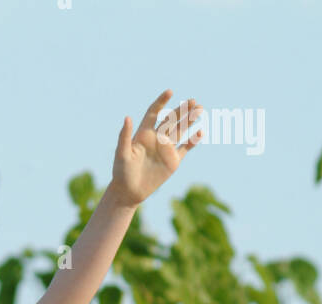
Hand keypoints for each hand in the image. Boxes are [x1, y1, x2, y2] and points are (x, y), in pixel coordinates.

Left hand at [110, 89, 202, 207]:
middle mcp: (157, 138)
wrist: (129, 192)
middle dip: (182, 110)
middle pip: (171, 120)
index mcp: (144, 133)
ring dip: (190, 120)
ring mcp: (166, 149)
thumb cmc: (121, 172)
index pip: (154, 113)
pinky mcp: (173, 161)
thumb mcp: (121, 153)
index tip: (169, 92)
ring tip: (199, 109)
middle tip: (192, 101)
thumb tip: (127, 117)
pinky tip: (200, 132)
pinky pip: (185, 148)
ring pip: (181, 130)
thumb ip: (124, 136)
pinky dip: (193, 141)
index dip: (161, 102)